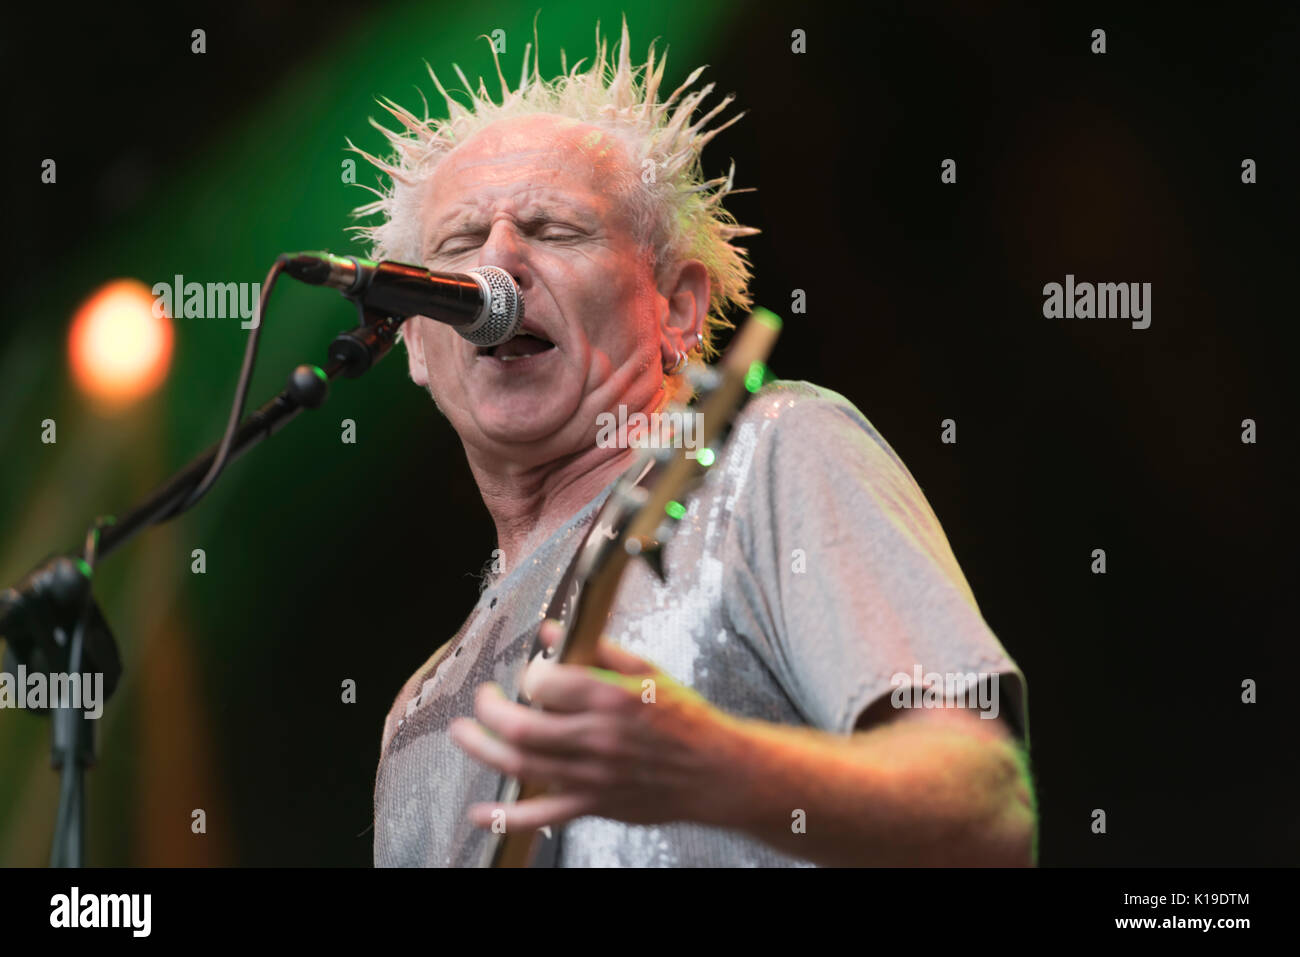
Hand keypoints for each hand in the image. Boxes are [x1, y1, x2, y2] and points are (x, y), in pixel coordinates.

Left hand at [449, 620, 741, 833]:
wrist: (717, 771)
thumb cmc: (683, 716)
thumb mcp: (647, 670)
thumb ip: (597, 649)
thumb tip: (551, 632)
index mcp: (612, 698)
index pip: (545, 684)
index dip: (527, 675)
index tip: (530, 673)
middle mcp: (599, 738)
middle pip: (522, 728)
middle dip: (489, 710)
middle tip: (482, 699)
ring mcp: (594, 776)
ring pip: (522, 766)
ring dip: (482, 750)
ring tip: (463, 734)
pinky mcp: (594, 804)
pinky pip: (542, 814)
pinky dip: (506, 817)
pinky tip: (479, 813)